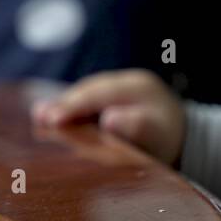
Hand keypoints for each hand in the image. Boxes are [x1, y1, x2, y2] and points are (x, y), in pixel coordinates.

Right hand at [30, 69, 185, 167]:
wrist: (180, 136)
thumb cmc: (166, 140)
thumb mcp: (156, 136)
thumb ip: (136, 127)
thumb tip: (110, 119)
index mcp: (139, 87)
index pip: (101, 93)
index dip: (75, 105)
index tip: (53, 119)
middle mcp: (127, 81)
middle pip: (89, 90)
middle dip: (65, 105)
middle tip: (41, 118)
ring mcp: (118, 86)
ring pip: (86, 94)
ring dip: (65, 106)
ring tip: (41, 118)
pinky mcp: (111, 96)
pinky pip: (88, 100)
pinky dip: (72, 110)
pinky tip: (53, 119)